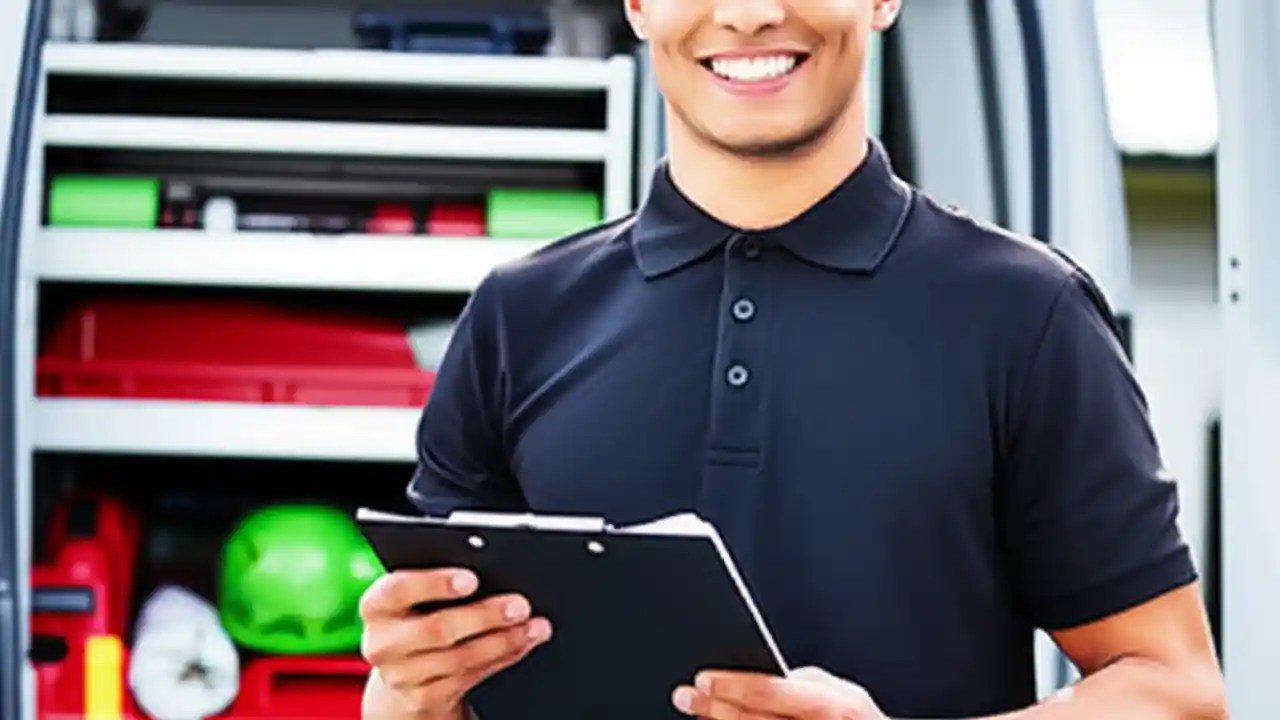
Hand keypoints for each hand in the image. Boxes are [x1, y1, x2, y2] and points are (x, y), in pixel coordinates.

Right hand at [359, 568, 552, 718]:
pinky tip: (522, 643)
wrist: (403, 666)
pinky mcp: (424, 697)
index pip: (398, 590)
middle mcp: (382, 643)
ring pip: (460, 658)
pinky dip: (503, 657)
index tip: (472, 578)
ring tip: (533, 626)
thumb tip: (492, 566)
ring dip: (504, 641)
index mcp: (376, 605)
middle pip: (436, 629)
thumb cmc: (417, 613)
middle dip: (484, 616)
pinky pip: (471, 678)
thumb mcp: (417, 593)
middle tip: (519, 605)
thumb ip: (441, 578)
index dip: (435, 583)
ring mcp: (402, 675)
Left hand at [672, 666, 886, 719]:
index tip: (703, 679)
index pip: (768, 691)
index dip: (731, 685)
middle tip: (685, 695)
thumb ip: (807, 682)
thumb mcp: (846, 695)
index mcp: (830, 706)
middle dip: (714, 706)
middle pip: (752, 719)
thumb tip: (771, 675)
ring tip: (700, 713)